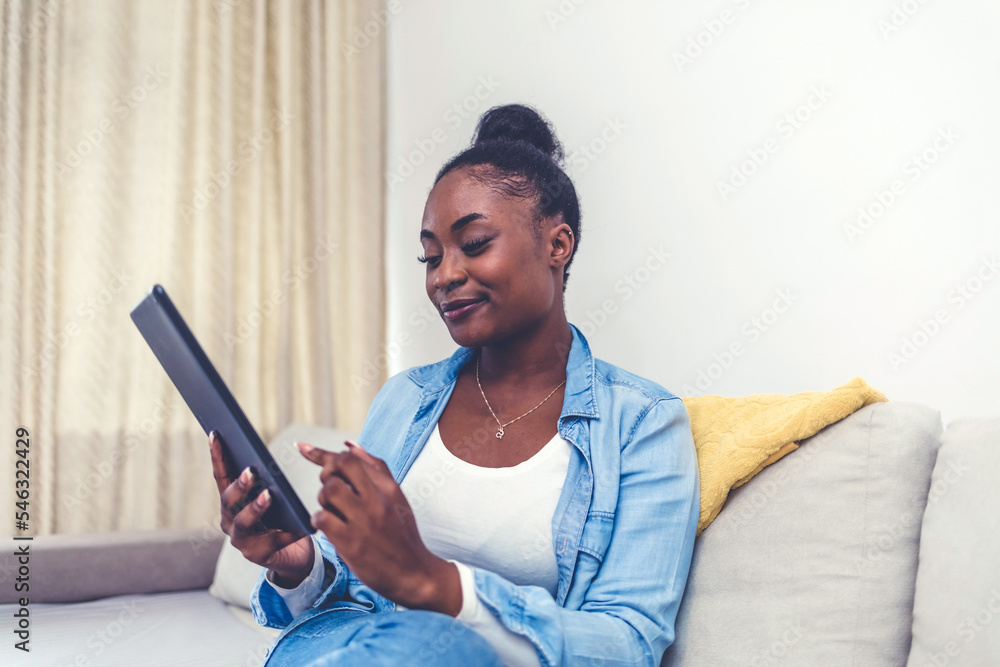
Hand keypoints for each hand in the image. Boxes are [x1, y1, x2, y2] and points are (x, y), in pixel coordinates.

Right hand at [210, 431, 313, 586]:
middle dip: (239, 485)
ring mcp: (241, 540)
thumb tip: (265, 459)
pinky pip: (273, 542)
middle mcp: (229, 520)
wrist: (291, 552)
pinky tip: (299, 527)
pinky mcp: (257, 555)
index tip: (215, 434)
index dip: (217, 456)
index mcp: (231, 502)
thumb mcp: (272, 496)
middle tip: (251, 471)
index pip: (221, 476)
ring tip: (269, 496)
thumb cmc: (279, 518)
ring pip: (243, 523)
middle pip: (228, 501)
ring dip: (255, 508)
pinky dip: (286, 533)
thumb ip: (267, 480)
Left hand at [298, 440, 460, 615]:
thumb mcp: (396, 497)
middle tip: (329, 489)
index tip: (302, 448)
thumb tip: (349, 445)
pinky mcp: (351, 542)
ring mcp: (364, 520)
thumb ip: (375, 469)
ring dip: (322, 499)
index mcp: (388, 487)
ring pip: (328, 491)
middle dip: (325, 475)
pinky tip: (328, 527)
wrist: (414, 572)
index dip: (322, 453)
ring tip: (331, 510)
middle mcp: (377, 499)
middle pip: (338, 467)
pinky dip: (319, 520)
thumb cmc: (402, 534)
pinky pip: (322, 518)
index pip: (351, 458)